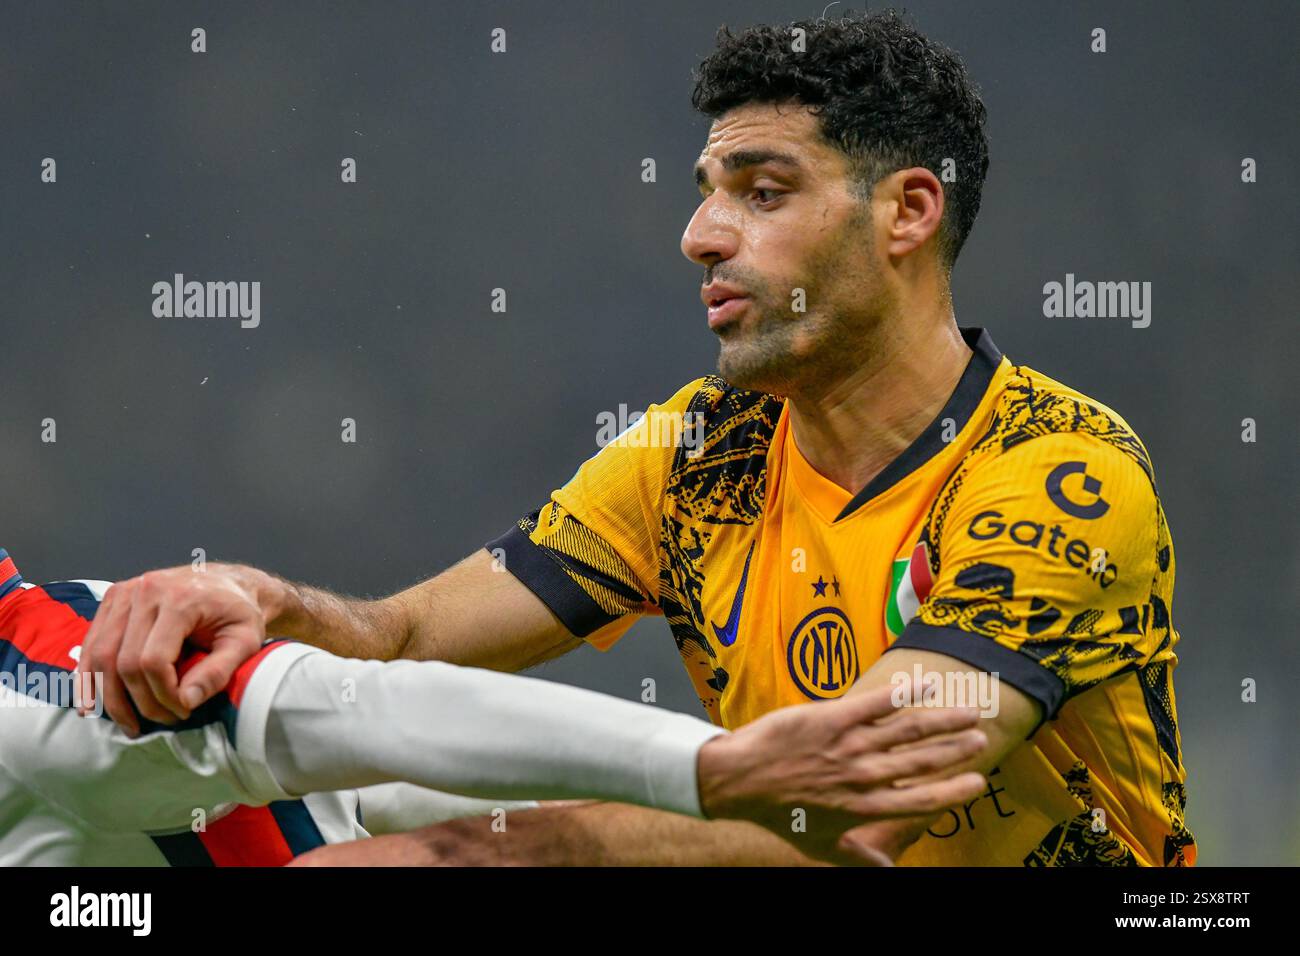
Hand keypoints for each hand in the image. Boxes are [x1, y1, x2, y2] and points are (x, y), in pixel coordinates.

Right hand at [76, 563, 286, 734]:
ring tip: (128, 724)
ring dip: (108, 697)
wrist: (231, 583)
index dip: (163, 695)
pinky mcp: (114, 598)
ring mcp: (126, 592)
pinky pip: (92, 644)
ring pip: (100, 655)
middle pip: (124, 661)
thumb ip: (218, 672)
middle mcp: (146, 590)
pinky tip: (93, 704)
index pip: (153, 660)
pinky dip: (90, 676)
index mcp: (180, 599)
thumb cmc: (240, 613)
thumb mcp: (245, 642)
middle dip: (140, 701)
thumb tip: (185, 702)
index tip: (183, 711)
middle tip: (163, 721)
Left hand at [695, 680, 987, 864]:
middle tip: (982, 740)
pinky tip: (927, 686)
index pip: (920, 800)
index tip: (978, 782)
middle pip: (921, 762)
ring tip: (969, 715)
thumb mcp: (820, 844)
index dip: (953, 792)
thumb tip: (888, 873)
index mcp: (864, 808)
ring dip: (942, 722)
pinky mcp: (832, 718)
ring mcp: (849, 746)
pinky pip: (875, 704)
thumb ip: (858, 857)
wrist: (739, 779)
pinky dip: (904, 694)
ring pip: (907, 731)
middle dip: (955, 751)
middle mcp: (863, 777)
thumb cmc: (780, 814)